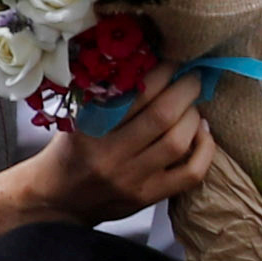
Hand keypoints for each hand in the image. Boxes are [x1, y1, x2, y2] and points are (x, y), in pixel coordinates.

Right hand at [20, 64, 216, 223]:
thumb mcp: (77, 119)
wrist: (56, 200)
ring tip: (194, 104)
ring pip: (177, 142)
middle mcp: (110, 155)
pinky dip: (205, 149)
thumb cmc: (69, 151)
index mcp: (90, 129)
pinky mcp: (147, 197)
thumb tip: (150, 62)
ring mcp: (131, 179)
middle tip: (192, 77)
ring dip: (193, 116)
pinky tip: (202, 133)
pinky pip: (191, 173)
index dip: (161, 73)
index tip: (173, 60)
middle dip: (185, 90)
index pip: (134, 95)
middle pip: (162, 116)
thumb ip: (107, 97)